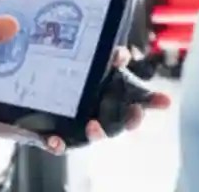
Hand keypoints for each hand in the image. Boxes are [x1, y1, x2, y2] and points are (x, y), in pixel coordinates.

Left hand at [40, 47, 172, 154]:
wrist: (44, 90)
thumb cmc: (84, 80)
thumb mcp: (99, 65)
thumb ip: (113, 60)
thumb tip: (120, 54)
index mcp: (115, 106)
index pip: (135, 109)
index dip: (146, 108)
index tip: (153, 104)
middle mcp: (102, 121)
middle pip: (117, 127)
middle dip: (130, 121)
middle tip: (134, 114)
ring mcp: (81, 131)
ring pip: (92, 136)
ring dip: (96, 133)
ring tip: (93, 126)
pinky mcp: (58, 136)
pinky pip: (59, 144)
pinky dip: (57, 144)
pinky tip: (55, 141)